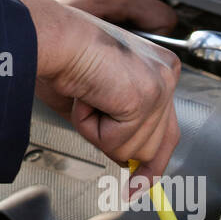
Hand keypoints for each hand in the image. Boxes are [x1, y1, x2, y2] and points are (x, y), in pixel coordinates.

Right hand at [14, 0, 180, 180]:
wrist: (53, 37)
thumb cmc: (62, 53)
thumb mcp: (99, 95)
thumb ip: (120, 124)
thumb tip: (129, 163)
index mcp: (158, 67)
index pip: (168, 127)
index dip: (152, 159)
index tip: (141, 182)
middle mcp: (167, 73)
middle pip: (159, 143)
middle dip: (125, 150)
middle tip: (106, 147)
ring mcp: (159, 85)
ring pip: (136, 149)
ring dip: (100, 133)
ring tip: (86, 98)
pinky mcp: (145, 97)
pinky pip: (118, 143)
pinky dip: (92, 129)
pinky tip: (88, 98)